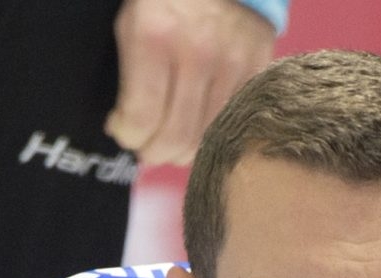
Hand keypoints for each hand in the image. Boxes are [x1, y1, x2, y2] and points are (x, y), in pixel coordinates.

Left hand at [107, 0, 275, 167]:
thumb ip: (129, 78)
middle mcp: (197, 53)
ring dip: (184, 148)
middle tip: (147, 145)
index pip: (141, 120)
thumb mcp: (131, 24)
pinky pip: (234, 123)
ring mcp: (232, 62)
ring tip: (172, 135)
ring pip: (207, 139)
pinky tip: (198, 121)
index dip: (127, 135)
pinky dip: (214, 132)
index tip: (122, 129)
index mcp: (155, 38)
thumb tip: (132, 131)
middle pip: (175, 139)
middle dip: (154, 151)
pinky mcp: (258, 67)